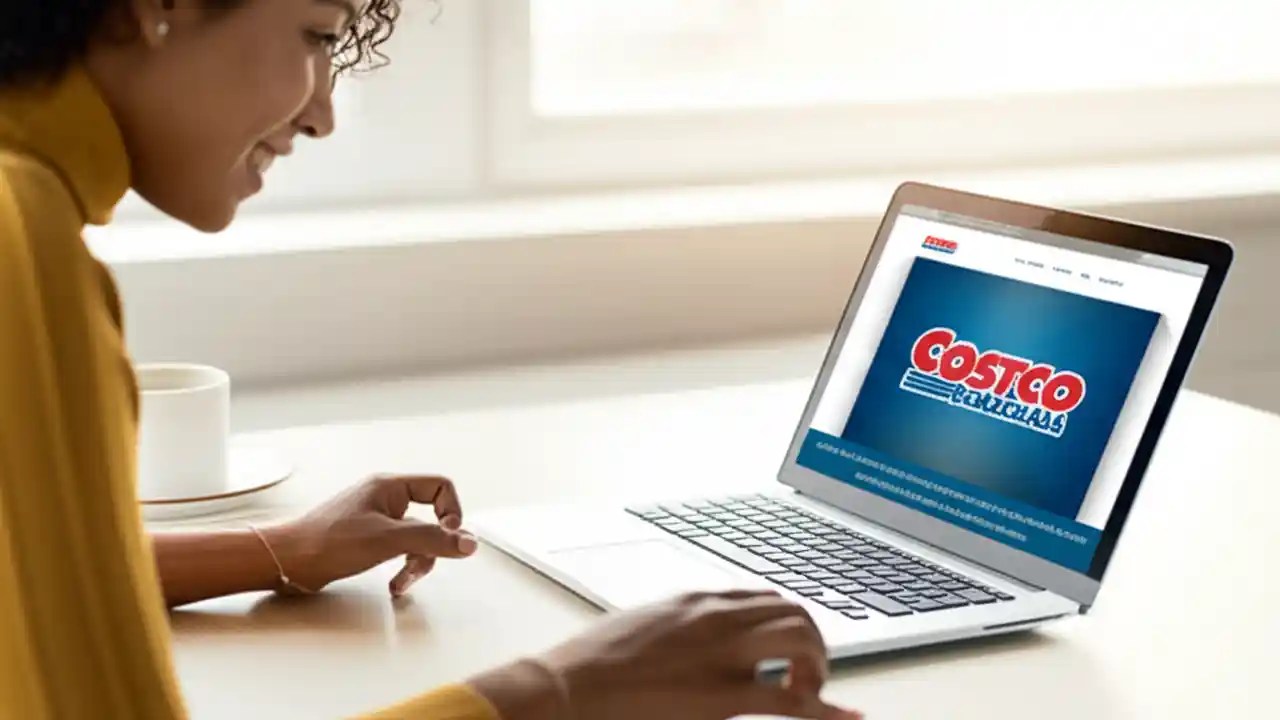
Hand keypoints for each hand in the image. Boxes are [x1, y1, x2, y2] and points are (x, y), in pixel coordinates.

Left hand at [260, 474, 475, 596]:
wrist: (286, 561)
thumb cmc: (327, 542)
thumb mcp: (388, 540)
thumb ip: (432, 539)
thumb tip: (469, 542)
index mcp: (390, 486)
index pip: (441, 487)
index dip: (452, 514)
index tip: (447, 539)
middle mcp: (384, 498)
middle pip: (431, 518)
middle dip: (430, 547)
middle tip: (420, 565)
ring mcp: (374, 518)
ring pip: (415, 538)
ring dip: (415, 563)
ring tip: (401, 582)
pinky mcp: (365, 538)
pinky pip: (398, 549)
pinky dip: (401, 566)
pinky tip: (393, 583)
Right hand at [470, 590, 862, 719]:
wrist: (568, 687)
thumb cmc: (590, 665)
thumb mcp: (638, 628)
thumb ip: (673, 629)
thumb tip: (685, 643)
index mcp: (695, 601)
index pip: (762, 598)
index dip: (786, 623)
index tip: (793, 646)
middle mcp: (717, 617)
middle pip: (793, 611)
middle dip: (812, 642)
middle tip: (806, 676)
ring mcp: (724, 653)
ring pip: (802, 639)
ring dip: (817, 666)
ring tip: (808, 693)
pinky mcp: (726, 696)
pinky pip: (792, 702)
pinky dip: (826, 711)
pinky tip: (843, 719)